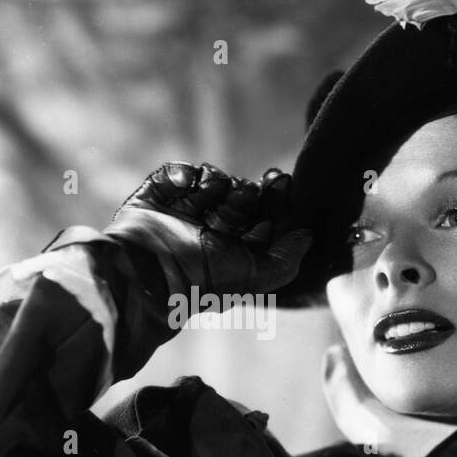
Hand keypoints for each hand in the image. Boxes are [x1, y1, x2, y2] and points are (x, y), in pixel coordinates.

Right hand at [102, 162, 310, 301]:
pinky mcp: (153, 199)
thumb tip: (306, 233)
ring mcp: (180, 214)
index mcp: (233, 249)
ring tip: (208, 196)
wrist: (150, 276)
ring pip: (210, 179)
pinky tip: (185, 185)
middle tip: (241, 197)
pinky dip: (181, 174)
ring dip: (215, 183)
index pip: (262, 215)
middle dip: (245, 193)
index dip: (276, 197)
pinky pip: (173, 173)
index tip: (282, 182)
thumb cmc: (205, 283)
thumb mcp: (257, 277)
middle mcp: (208, 231)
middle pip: (239, 194)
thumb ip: (287, 257)